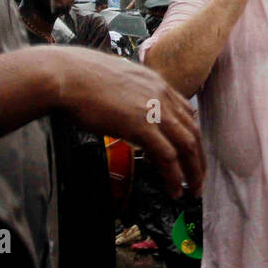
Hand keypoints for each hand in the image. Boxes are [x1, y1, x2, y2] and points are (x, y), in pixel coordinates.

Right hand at [54, 47, 204, 198]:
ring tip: (193, 191)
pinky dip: (174, 176)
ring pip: (187, 146)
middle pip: (193, 132)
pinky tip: (173, 189)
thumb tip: (128, 107)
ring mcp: (154, 111)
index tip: (192, 152)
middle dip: (198, 159)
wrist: (68, 76)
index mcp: (157, 84)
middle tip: (199, 179)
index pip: (187, 112)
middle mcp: (162, 96)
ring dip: (192, 172)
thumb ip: (132, 93)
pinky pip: (168, 156)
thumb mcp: (118, 80)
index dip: (192, 135)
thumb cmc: (82, 77)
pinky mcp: (142, 127)